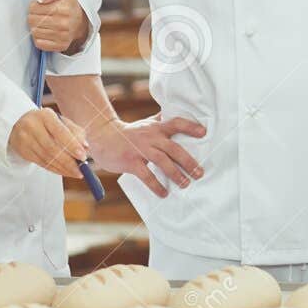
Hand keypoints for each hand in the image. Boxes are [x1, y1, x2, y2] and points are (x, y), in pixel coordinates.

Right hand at [8, 108, 89, 175]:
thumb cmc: (46, 122)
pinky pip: (41, 163)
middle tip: (81, 170)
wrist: (19, 123)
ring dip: (63, 168)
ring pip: (46, 158)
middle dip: (68, 161)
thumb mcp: (60, 121)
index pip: (60, 132)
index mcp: (45, 116)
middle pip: (52, 148)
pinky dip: (55, 169)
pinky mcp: (23, 151)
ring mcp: (26, 140)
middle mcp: (33, 127)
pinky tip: (64, 171)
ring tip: (75, 173)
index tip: (83, 156)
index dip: (72, 145)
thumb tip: (85, 147)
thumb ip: (75, 132)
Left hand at [28, 0, 86, 53]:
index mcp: (64, 9)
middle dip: (33, 16)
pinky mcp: (60, 46)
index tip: (39, 5)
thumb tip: (40, 0)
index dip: (33, 5)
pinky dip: (39, 37)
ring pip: (34, 31)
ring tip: (43, 22)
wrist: (79, 21)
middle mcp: (64, 24)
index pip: (34, 8)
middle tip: (40, 14)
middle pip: (32, 20)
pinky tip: (45, 31)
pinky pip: (39, 43)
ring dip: (35, 27)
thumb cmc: (68, 4)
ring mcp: (62, 36)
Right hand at [86, 116, 206, 197]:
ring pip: (161, 161)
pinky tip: (164, 193)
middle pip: (173, 148)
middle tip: (200, 173)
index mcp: (156, 127)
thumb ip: (161, 120)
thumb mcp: (146, 123)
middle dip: (188, 161)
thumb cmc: (129, 132)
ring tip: (185, 184)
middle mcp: (150, 137)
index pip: (176, 123)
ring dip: (175, 174)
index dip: (190, 127)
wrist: (103, 137)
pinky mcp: (130, 162)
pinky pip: (146, 175)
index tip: (204, 133)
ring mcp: (140, 149)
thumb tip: (176, 113)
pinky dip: (156, 185)